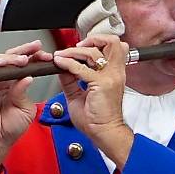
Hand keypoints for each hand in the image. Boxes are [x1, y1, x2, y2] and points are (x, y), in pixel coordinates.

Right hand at [0, 41, 50, 173]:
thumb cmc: (9, 127)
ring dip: (12, 57)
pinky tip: (9, 65)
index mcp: (13, 83)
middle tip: (36, 48)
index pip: (23, 64)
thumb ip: (24, 92)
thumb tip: (27, 77)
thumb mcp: (25, 108)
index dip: (33, 57)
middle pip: (11, 57)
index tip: (45, 55)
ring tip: (24, 59)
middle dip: (24, 50)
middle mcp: (1, 80)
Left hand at [50, 28, 132, 161]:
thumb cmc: (97, 120)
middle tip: (75, 48)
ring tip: (62, 56)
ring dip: (74, 51)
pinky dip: (68, 63)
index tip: (79, 49)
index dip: (96, 43)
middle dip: (91, 39)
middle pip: (112, 42)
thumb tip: (62, 68)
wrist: (105, 134)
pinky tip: (60, 64)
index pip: (113, 47)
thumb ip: (72, 80)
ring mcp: (110, 77)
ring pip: (95, 51)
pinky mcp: (102, 84)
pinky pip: (81, 68)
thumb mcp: (80, 95)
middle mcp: (115, 72)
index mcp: (114, 73)